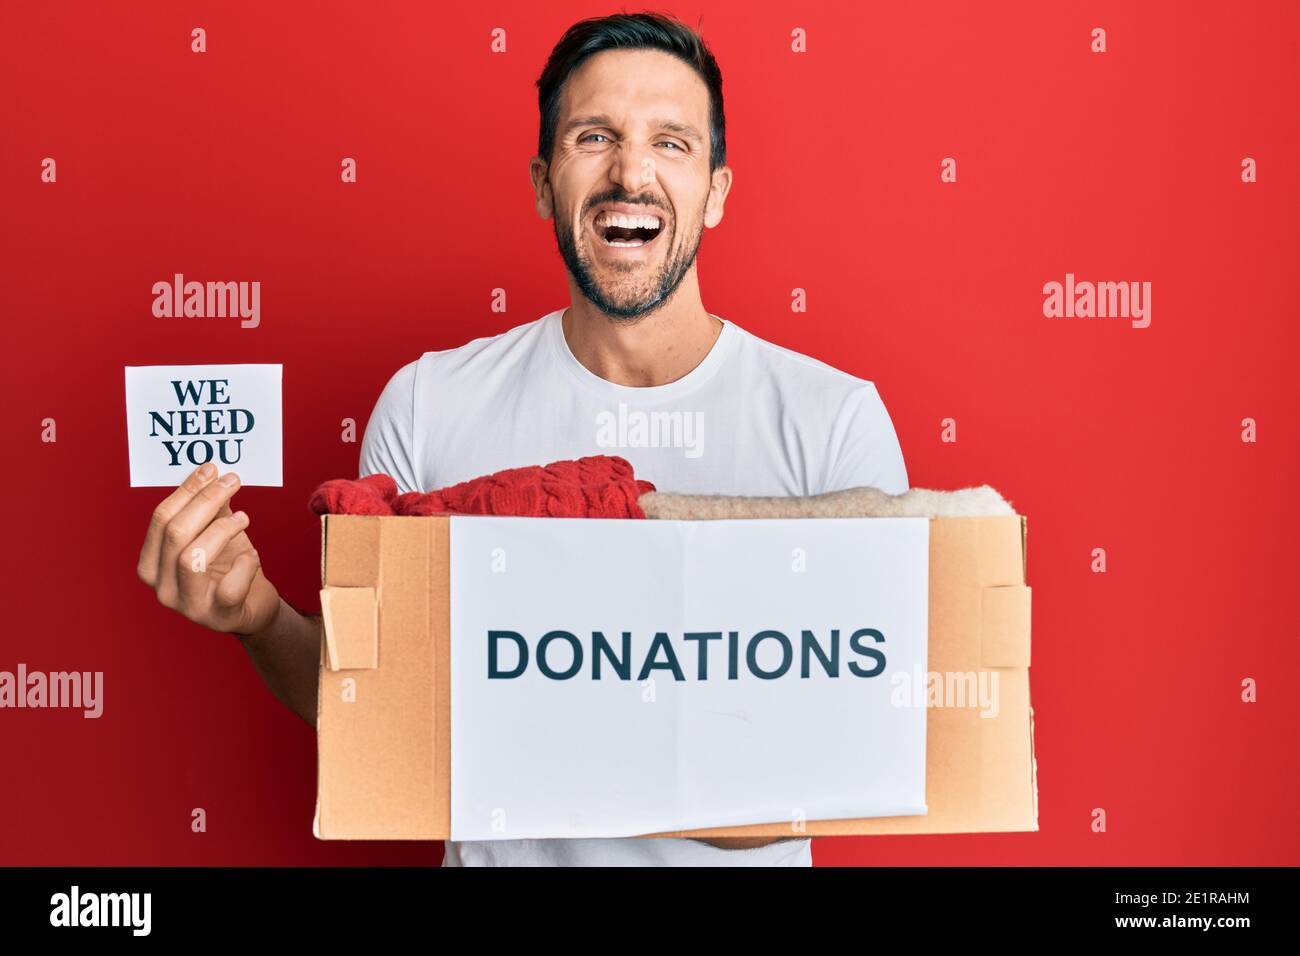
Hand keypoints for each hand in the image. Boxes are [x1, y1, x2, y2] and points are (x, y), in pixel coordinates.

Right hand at [136, 462, 280, 636]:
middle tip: (232, 481)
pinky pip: (229, 587)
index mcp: (152, 564)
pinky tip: (252, 555)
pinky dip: (245, 564)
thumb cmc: (230, 566)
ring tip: (244, 518)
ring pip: (192, 558)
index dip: (186, 490)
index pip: (161, 519)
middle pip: (175, 534)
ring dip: (222, 530)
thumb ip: (210, 509)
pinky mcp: (218, 617)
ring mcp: (187, 606)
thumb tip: (213, 474)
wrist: (254, 605)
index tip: (211, 469)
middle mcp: (162, 587)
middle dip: (206, 500)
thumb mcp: (216, 533)